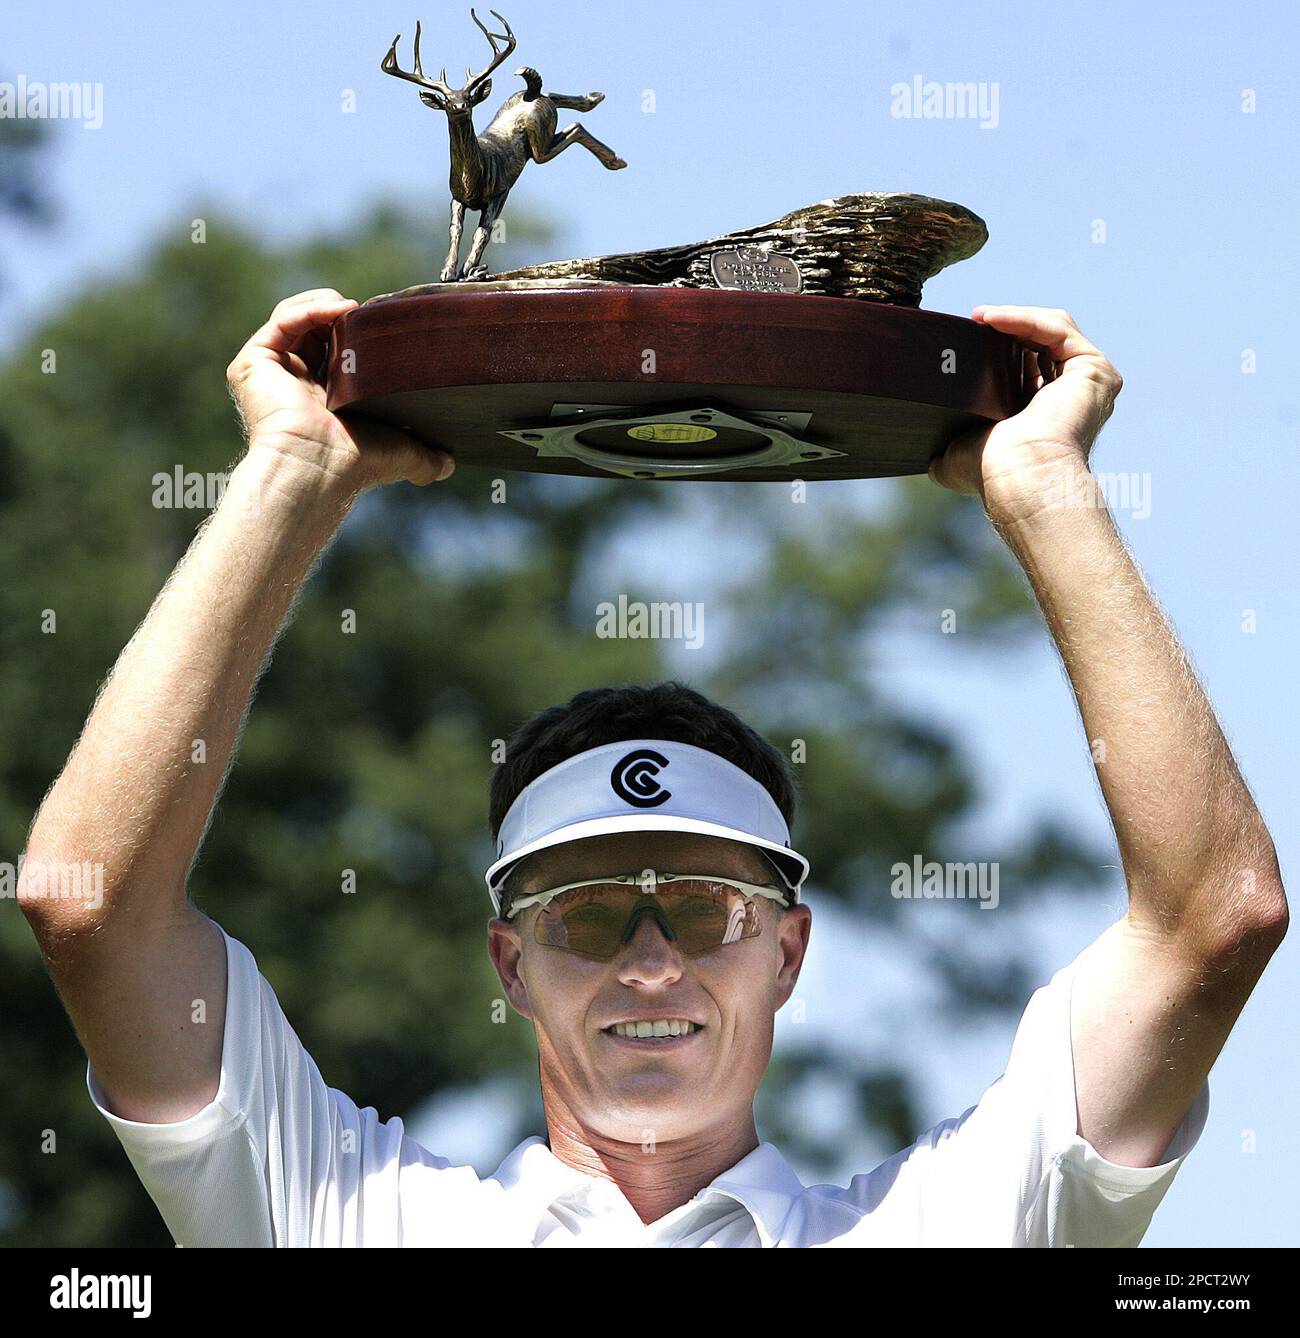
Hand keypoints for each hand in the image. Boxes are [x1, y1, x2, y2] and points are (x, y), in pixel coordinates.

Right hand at [226, 289, 453, 495]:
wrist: (318, 467)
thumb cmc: (356, 464)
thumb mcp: (403, 454)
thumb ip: (427, 458)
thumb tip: (449, 463)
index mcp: (325, 399)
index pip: (341, 351)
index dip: (363, 335)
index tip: (386, 328)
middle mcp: (296, 383)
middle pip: (319, 328)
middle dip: (344, 315)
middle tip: (370, 314)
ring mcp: (273, 371)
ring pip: (298, 318)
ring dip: (326, 304)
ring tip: (353, 307)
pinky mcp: (254, 363)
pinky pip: (282, 321)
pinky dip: (310, 308)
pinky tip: (337, 308)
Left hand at [928, 306, 1122, 522]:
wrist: (1018, 475)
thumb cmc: (992, 473)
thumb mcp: (960, 456)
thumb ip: (950, 449)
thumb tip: (930, 460)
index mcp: (1045, 412)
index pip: (1028, 364)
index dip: (999, 346)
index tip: (969, 335)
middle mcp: (1072, 396)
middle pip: (1042, 341)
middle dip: (1007, 326)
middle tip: (974, 320)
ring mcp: (1088, 382)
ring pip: (1051, 329)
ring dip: (1014, 317)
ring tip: (980, 317)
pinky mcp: (1094, 368)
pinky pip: (1057, 328)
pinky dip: (1025, 318)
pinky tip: (993, 319)